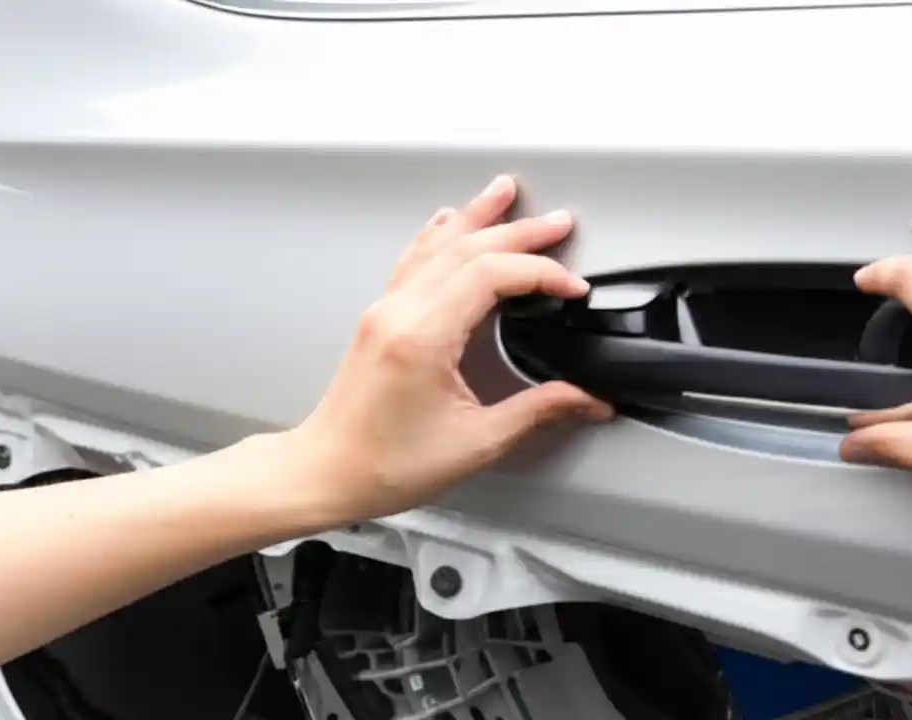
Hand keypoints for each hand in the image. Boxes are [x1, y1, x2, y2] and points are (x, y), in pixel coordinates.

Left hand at [288, 175, 611, 521]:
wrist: (325, 473)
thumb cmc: (385, 465)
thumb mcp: (476, 443)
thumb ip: (538, 412)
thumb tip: (586, 399)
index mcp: (422, 338)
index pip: (490, 276)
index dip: (539, 273)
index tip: (571, 287)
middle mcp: (399, 313)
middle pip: (466, 248)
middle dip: (519, 232)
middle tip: (559, 223)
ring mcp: (385, 310)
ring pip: (437, 244)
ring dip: (478, 217)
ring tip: (505, 192)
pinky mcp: (379, 318)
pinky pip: (413, 259)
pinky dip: (440, 234)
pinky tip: (449, 220)